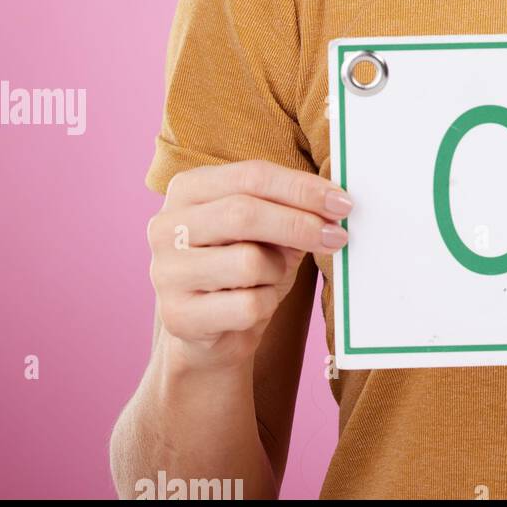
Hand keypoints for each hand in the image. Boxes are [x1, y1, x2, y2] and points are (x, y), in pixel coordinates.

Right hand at [147, 160, 352, 369]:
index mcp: (189, 188)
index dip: (302, 188)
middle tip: (338, 235)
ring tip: (273, 277)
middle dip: (300, 224)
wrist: (214, 332)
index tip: (341, 202)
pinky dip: (267, 305)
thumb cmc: (246, 267)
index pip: (252, 175)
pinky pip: (246, 305)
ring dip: (277, 271)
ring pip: (247, 262)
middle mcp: (166, 226)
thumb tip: (336, 202)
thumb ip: (292, 207)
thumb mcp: (268, 228)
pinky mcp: (176, 316)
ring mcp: (165, 272)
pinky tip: (256, 305)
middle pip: (244, 213)